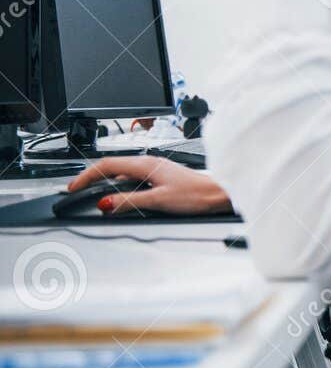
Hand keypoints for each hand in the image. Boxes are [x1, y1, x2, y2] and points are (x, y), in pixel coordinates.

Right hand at [66, 157, 233, 217]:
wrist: (219, 194)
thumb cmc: (196, 194)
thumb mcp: (159, 201)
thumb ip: (130, 202)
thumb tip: (106, 204)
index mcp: (145, 164)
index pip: (106, 165)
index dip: (86, 175)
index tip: (74, 187)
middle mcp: (149, 163)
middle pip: (112, 167)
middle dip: (92, 178)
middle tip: (78, 190)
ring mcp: (155, 169)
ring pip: (123, 173)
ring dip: (107, 183)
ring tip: (95, 195)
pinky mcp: (161, 176)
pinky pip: (134, 179)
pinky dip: (122, 187)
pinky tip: (121, 197)